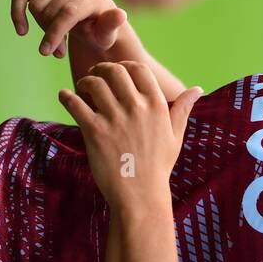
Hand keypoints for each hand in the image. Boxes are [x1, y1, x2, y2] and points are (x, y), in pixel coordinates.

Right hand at [10, 0, 126, 67]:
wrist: (93, 23)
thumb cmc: (100, 32)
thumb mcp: (107, 35)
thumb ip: (111, 25)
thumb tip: (121, 14)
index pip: (68, 13)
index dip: (55, 33)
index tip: (46, 52)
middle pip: (49, 12)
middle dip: (51, 36)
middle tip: (60, 51)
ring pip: (36, 7)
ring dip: (41, 29)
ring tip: (55, 42)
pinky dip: (17, 10)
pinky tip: (22, 30)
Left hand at [58, 61, 201, 210]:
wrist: (140, 195)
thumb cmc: (157, 168)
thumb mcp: (175, 137)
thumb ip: (182, 110)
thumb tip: (197, 90)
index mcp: (156, 106)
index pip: (139, 69)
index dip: (125, 66)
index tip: (117, 71)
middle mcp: (136, 107)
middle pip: (114, 71)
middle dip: (102, 69)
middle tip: (95, 76)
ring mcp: (115, 118)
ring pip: (94, 83)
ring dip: (85, 81)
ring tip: (82, 88)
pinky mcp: (94, 130)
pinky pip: (75, 103)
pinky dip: (66, 96)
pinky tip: (64, 96)